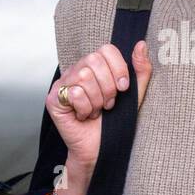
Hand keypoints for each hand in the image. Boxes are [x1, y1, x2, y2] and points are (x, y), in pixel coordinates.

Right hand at [46, 41, 151, 169]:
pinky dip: (85, 109)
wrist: (102, 150)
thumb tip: (141, 45)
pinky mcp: (54, 99)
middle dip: (108, 86)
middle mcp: (76, 71)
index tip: (123, 88)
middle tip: (108, 103)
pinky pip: (74, 93)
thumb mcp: (135, 94)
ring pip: (84, 77)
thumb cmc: (116, 123)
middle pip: (94, 60)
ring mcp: (63, 84)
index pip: (106, 50)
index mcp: (94, 67)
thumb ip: (140, 70)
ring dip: (97, 100)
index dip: (118, 68)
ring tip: (96, 111)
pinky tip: (84, 117)